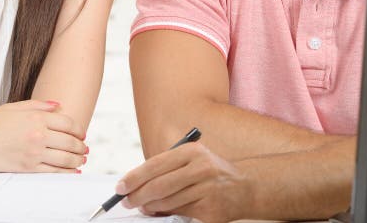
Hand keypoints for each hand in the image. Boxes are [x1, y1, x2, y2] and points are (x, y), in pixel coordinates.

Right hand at [0, 100, 87, 172]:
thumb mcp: (15, 107)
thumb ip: (39, 105)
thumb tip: (58, 105)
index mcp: (36, 118)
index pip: (68, 123)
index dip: (78, 130)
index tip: (81, 133)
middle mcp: (38, 135)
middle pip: (70, 142)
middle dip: (81, 146)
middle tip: (85, 148)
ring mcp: (34, 153)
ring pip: (65, 158)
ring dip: (78, 160)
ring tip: (82, 159)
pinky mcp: (28, 168)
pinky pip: (53, 171)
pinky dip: (67, 172)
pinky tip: (73, 171)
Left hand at [116, 142, 252, 222]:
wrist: (246, 187)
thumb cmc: (210, 173)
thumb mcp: (192, 160)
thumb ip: (166, 169)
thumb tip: (135, 186)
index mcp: (192, 151)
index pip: (155, 165)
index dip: (134, 178)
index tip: (120, 187)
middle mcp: (201, 168)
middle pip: (159, 185)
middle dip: (137, 196)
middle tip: (125, 201)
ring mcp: (208, 189)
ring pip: (167, 202)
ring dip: (149, 207)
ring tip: (142, 207)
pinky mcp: (211, 210)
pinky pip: (180, 214)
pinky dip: (166, 214)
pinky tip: (159, 212)